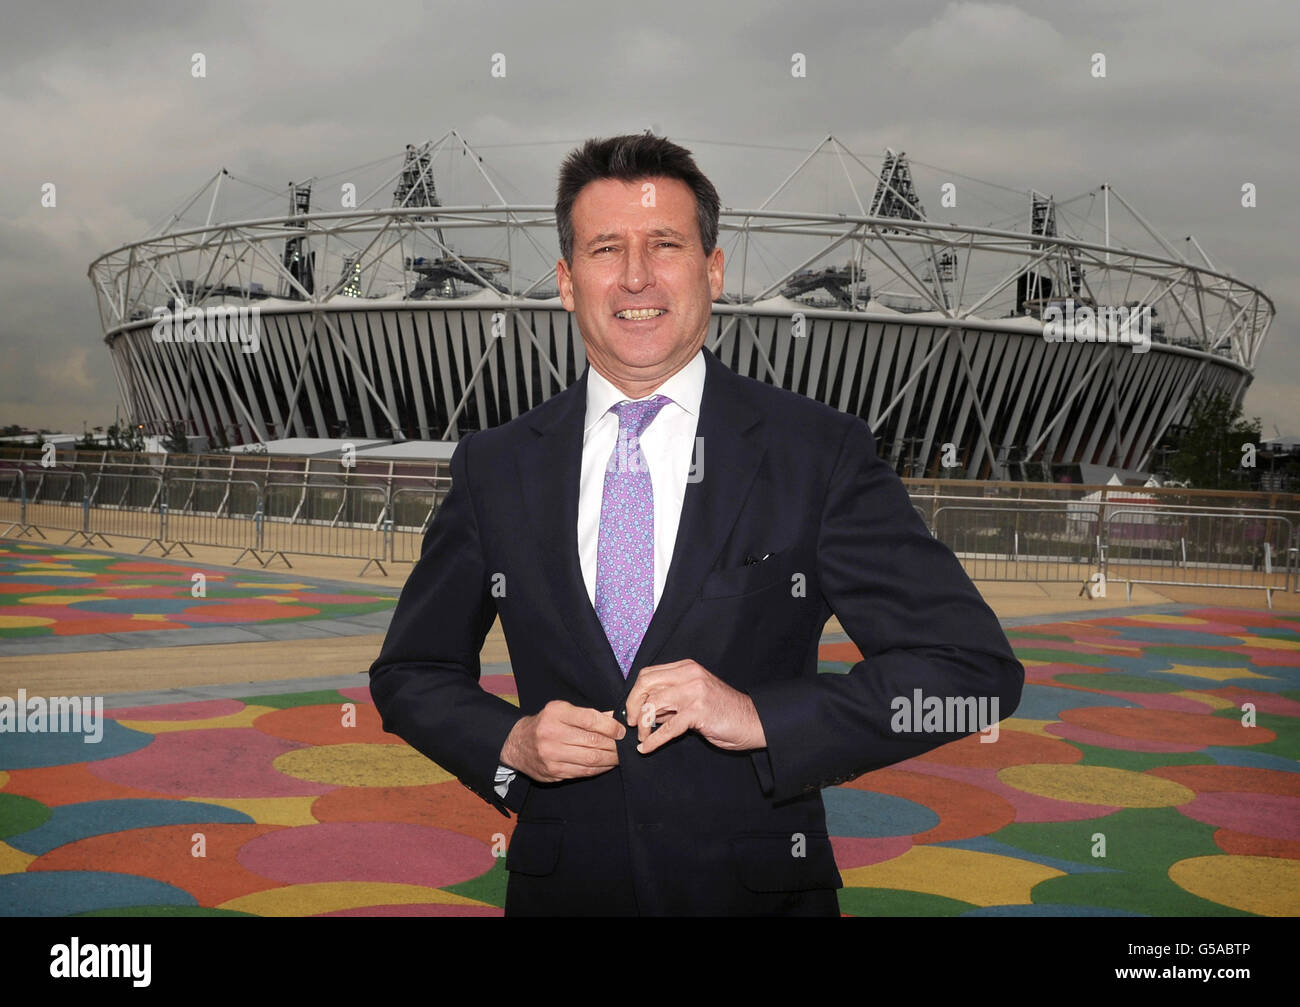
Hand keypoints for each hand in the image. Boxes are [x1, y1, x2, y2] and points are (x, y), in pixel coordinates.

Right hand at [499, 700, 624, 782]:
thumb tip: (616, 718)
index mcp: (556, 713)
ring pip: (590, 759)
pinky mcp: (553, 772)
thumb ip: (588, 715)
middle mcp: (552, 733)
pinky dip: (599, 769)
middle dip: (614, 745)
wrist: (517, 744)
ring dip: (610, 759)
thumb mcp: (562, 710)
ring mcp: (551, 755)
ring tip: (620, 757)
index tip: (622, 731)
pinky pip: (583, 772)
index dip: (611, 727)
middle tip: (626, 746)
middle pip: (593, 742)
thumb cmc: (546, 723)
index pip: (590, 720)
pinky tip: (607, 764)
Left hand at [624, 659, 766, 754]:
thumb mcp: (694, 696)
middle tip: (632, 723)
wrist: (752, 721)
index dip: (634, 693)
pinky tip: (647, 748)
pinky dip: (653, 740)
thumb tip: (641, 709)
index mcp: (686, 668)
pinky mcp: (699, 712)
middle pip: (646, 684)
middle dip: (633, 705)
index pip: (648, 674)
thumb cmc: (722, 711)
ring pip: (653, 704)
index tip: (630, 710)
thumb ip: (670, 698)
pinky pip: (668, 727)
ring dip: (643, 725)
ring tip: (642, 738)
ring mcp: (694, 692)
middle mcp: (689, 674)